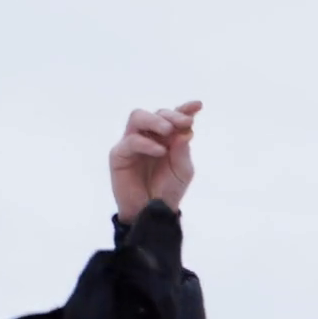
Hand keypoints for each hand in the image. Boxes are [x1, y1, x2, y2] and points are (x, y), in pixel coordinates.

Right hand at [110, 101, 201, 222]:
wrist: (153, 213)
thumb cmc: (168, 190)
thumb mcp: (183, 170)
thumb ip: (183, 150)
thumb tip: (185, 131)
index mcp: (166, 138)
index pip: (173, 117)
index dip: (184, 109)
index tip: (197, 105)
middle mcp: (149, 136)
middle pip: (156, 113)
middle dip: (171, 115)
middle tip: (184, 122)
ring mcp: (132, 143)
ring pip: (138, 117)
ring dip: (155, 121)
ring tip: (168, 130)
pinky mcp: (119, 155)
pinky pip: (131, 141)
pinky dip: (146, 143)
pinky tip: (160, 151)